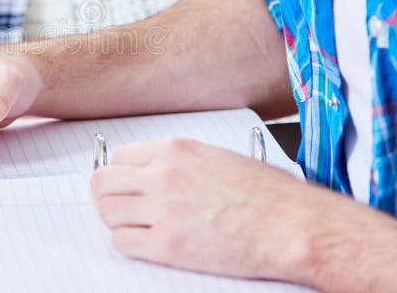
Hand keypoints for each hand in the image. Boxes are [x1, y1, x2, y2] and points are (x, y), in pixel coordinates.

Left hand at [91, 138, 347, 283]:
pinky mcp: (168, 246)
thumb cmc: (268, 194)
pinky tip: (146, 244)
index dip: (118, 173)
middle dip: (108, 196)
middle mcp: (162, 175)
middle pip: (103, 183)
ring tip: (134, 226)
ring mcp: (163, 211)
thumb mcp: (217, 157)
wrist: (294, 226)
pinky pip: (122, 243)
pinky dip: (128, 244)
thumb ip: (178, 161)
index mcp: (175, 150)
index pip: (118, 157)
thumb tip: (151, 171)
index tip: (123, 184)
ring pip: (107, 213)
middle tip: (119, 207)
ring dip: (116, 220)